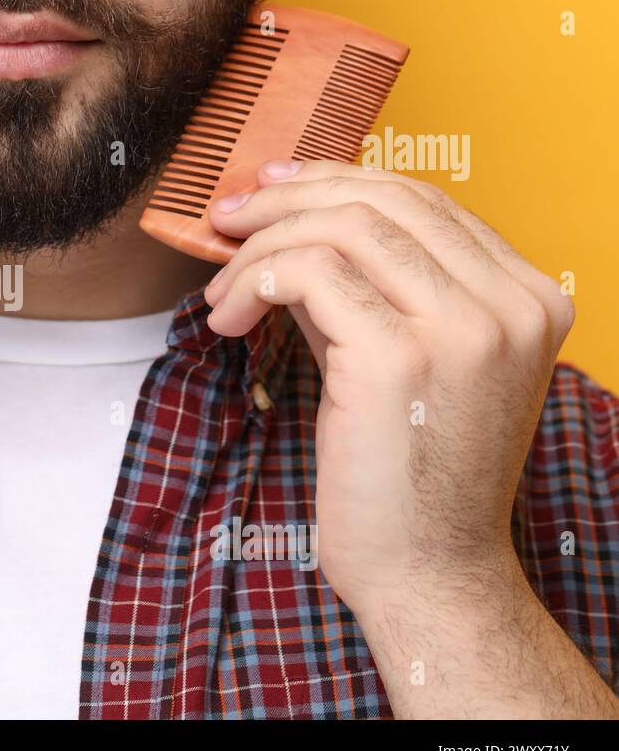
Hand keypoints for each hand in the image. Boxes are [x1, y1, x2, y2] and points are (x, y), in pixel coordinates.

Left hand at [202, 159, 573, 613]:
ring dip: (260, 247)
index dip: (336, 178)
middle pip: (382, 199)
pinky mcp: (400, 358)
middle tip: (226, 218)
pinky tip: (228, 318)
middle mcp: (512, 304)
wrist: (426, 572)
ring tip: (221, 291)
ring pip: (340, 229)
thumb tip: (290, 224)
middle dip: (287, 198)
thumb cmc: (408, 472)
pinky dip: (254, 281)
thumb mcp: (403, 358)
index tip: (272, 185)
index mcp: (529, 297)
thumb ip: (367, 288)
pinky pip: (308, 273)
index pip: (423, 198)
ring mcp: (464, 329)